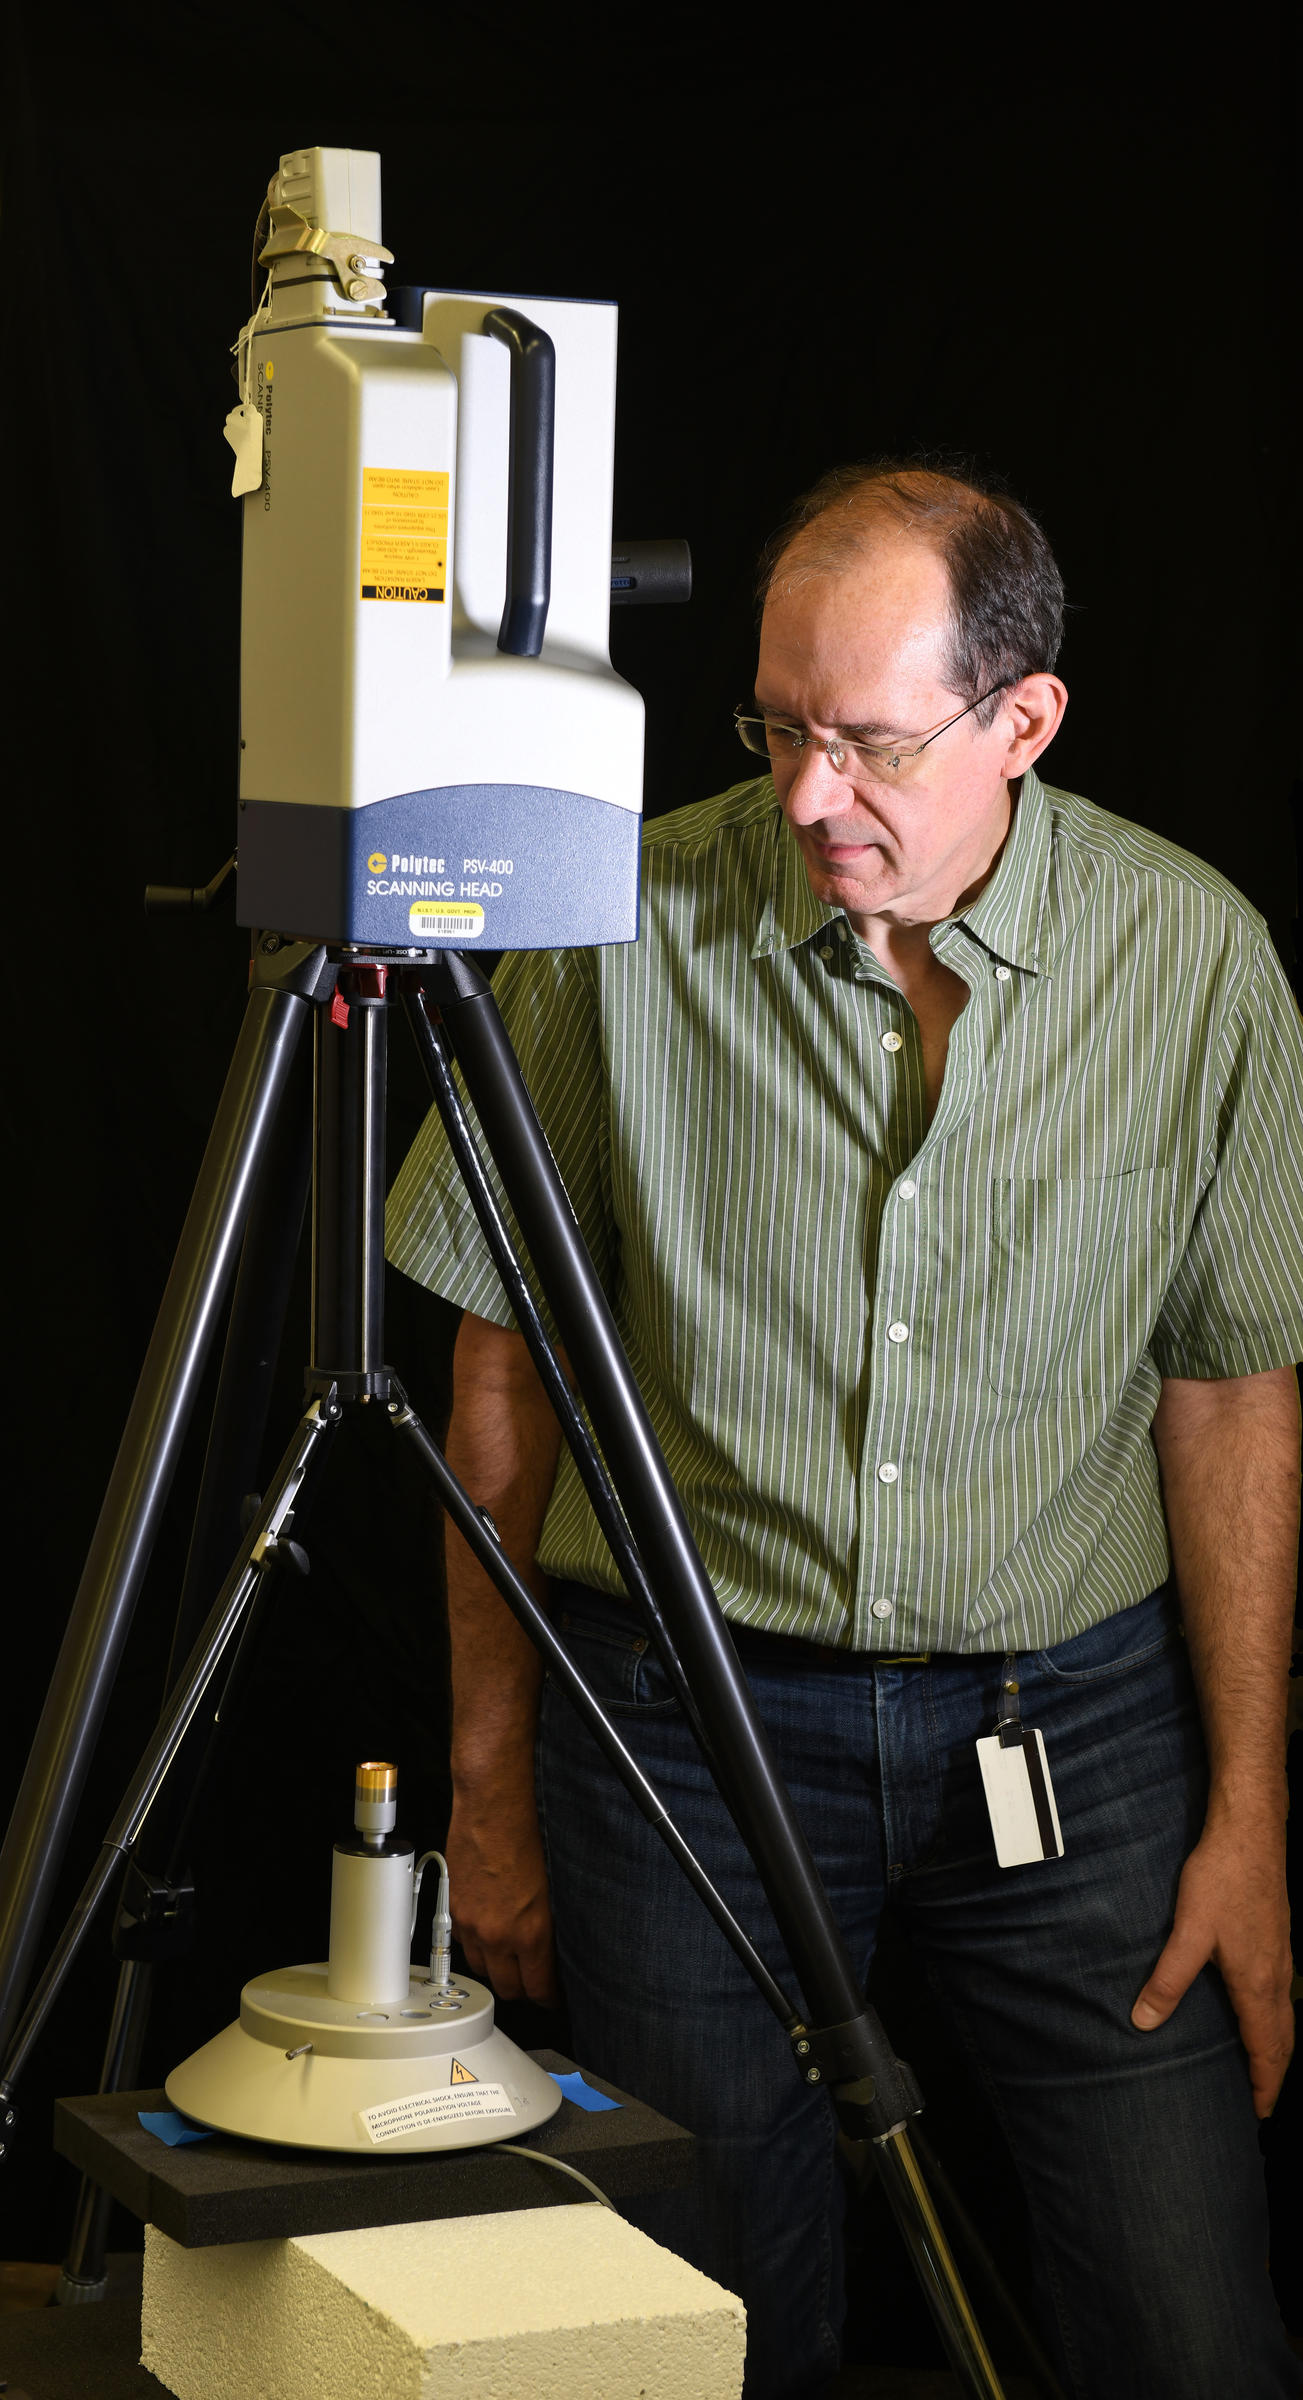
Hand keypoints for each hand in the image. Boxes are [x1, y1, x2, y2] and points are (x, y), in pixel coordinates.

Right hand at [445, 1782, 557, 2007]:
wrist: (493, 1808)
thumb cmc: (526, 1834)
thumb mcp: (554, 1886)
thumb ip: (551, 1924)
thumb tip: (556, 1946)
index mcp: (530, 1931)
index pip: (538, 1987)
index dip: (549, 1998)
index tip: (553, 1996)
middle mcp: (499, 1934)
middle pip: (509, 1988)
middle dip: (524, 1989)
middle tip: (534, 1982)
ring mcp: (473, 1925)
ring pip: (483, 1970)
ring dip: (497, 1971)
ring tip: (511, 1962)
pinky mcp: (455, 1912)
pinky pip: (464, 1946)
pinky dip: (477, 1948)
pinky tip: (488, 1937)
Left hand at [1131, 1810, 1293, 2115]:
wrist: (1251, 1833)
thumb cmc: (1222, 1879)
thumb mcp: (1188, 1932)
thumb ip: (1167, 1979)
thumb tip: (1144, 2021)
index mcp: (1256, 1983)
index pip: (1265, 2048)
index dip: (1263, 2083)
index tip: (1259, 2112)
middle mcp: (1276, 1975)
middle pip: (1284, 2040)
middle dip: (1274, 2073)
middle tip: (1264, 2102)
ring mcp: (1281, 1956)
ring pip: (1287, 2017)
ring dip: (1278, 2047)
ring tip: (1265, 2066)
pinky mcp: (1277, 1937)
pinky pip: (1283, 1994)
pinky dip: (1278, 2019)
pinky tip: (1262, 2010)